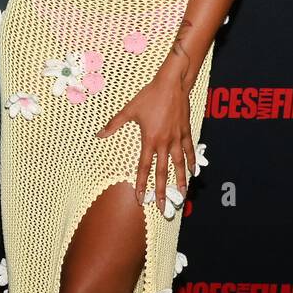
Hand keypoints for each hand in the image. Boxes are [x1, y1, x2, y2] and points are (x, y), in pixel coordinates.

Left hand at [96, 67, 193, 212]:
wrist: (171, 84)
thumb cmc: (149, 96)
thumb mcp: (129, 110)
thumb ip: (113, 125)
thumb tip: (99, 135)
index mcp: (149, 140)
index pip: (144, 168)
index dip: (141, 184)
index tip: (140, 199)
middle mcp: (164, 143)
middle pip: (163, 172)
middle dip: (163, 192)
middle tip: (164, 208)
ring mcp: (177, 138)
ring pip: (180, 164)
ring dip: (181, 181)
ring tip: (183, 195)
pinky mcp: (186, 132)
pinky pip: (190, 150)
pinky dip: (192, 162)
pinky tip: (194, 172)